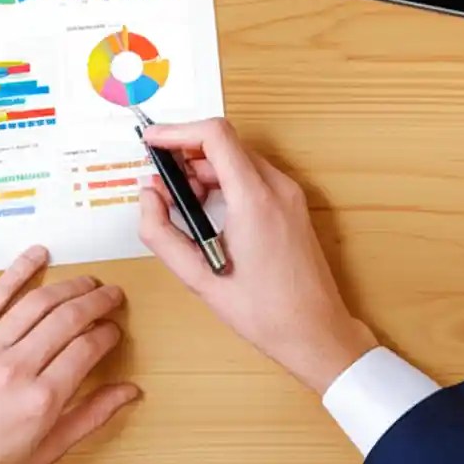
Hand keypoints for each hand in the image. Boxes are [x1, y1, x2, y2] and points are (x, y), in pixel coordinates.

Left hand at [0, 246, 138, 463]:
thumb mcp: (41, 454)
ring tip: (85, 280)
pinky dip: (16, 273)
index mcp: (40, 402)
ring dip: (67, 286)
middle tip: (111, 295)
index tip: (114, 329)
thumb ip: (88, 418)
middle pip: (67, 319)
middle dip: (97, 301)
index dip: (107, 334)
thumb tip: (127, 393)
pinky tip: (35, 257)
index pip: (87, 350)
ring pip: (35, 303)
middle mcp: (14, 370)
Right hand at [136, 119, 376, 393]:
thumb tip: (148, 196)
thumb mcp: (197, 277)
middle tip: (160, 186)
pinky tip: (208, 212)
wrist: (315, 332)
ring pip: (236, 157)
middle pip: (224, 142)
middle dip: (185, 155)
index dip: (176, 132)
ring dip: (203, 170)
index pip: (214, 135)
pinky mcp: (291, 204)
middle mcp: (277, 188)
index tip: (151, 142)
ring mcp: (289, 194)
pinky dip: (223, 181)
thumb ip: (160, 232)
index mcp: (255, 200)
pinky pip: (251, 175)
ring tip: (182, 206)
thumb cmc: (263, 311)